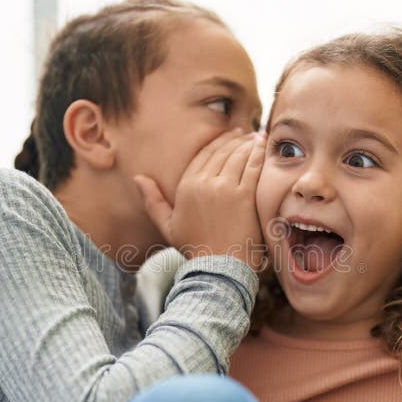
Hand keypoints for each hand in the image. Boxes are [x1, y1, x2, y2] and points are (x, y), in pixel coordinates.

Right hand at [134, 129, 266, 270]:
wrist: (217, 268)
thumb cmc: (194, 248)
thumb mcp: (167, 225)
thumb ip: (152, 200)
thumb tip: (138, 178)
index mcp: (186, 186)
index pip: (204, 154)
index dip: (218, 142)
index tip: (229, 136)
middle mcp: (204, 183)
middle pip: (222, 152)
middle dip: (235, 139)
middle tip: (246, 134)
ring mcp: (226, 189)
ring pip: (238, 156)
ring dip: (248, 144)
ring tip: (256, 138)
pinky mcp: (245, 196)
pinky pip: (253, 167)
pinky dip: (258, 154)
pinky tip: (264, 148)